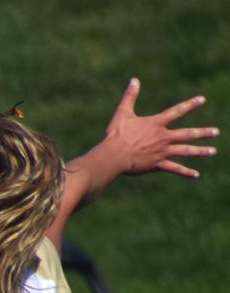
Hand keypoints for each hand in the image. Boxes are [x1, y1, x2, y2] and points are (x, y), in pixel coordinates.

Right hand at [102, 78, 216, 177]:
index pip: (177, 111)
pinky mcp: (157, 164)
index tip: (202, 100)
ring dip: (200, 151)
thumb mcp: (123, 113)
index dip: (190, 105)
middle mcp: (163, 137)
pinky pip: (175, 168)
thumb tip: (134, 80)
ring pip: (185, 151)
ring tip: (213, 151)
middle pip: (187, 134)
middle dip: (203, 133)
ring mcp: (162, 151)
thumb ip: (130, 96)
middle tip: (216, 132)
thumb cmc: (117, 134)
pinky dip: (185, 172)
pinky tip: (196, 174)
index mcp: (156, 124)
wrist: (114, 155)